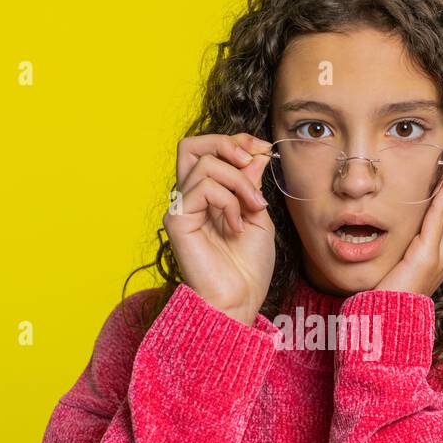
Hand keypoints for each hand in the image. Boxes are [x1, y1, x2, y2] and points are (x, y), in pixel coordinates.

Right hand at [165, 132, 275, 324]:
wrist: (240, 301)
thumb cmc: (248, 268)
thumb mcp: (258, 216)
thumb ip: (251, 184)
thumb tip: (253, 154)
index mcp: (207, 195)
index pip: (210, 149)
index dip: (238, 142)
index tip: (265, 152)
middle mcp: (189, 197)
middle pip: (192, 144)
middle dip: (228, 144)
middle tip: (252, 162)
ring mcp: (181, 207)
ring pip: (205, 163)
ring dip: (239, 181)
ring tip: (253, 209)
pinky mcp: (177, 220)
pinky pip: (203, 188)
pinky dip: (228, 202)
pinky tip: (237, 227)